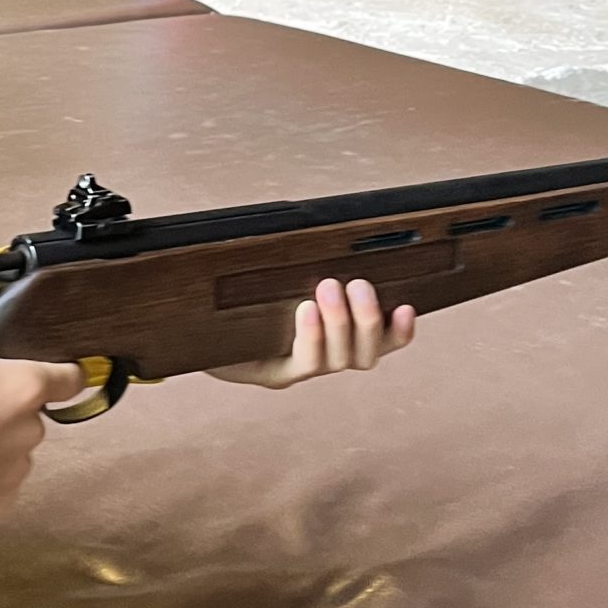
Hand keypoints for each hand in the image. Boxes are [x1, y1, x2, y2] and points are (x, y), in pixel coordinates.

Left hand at [210, 276, 414, 388]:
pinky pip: (301, 361)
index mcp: (337, 337)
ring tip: (329, 287)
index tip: (406, 307)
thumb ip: (314, 265)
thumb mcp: (287, 278)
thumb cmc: (250, 301)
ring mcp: (300, 368)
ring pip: (337, 359)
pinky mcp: (273, 373)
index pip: (381, 341)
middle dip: (367, 319)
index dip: (399, 332)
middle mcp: (325, 357)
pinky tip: (304, 310)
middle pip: (364, 354)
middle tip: (357, 285)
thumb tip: (337, 234)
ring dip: (339, 323)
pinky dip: (310, 335)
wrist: (201, 331)